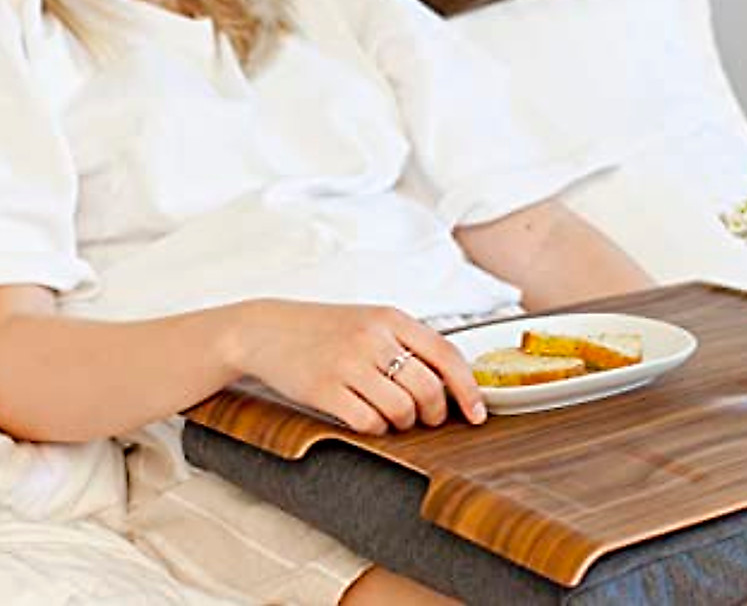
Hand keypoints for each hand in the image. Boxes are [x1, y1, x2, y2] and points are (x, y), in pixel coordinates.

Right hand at [229, 300, 485, 434]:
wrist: (268, 330)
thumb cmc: (326, 329)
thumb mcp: (371, 321)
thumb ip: (408, 342)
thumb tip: (453, 380)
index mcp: (391, 318)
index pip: (446, 354)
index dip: (468, 388)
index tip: (478, 412)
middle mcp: (373, 337)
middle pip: (428, 389)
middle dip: (434, 413)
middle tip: (426, 418)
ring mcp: (348, 363)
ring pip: (402, 410)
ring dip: (404, 423)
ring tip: (392, 417)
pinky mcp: (324, 389)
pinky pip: (369, 423)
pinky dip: (376, 428)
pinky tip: (368, 419)